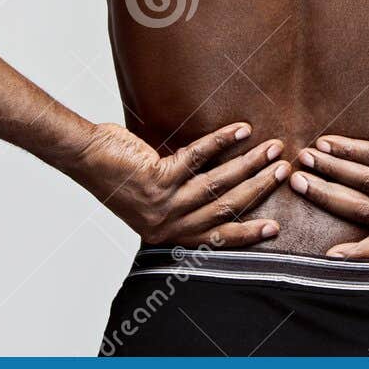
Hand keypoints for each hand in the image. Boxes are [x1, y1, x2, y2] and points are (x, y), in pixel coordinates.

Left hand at [68, 121, 289, 246]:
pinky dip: (222, 142)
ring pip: (217, 185)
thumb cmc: (117, 174)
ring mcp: (163, 202)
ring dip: (249, 165)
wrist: (85, 158)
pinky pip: (198, 157)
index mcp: (167, 232)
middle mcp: (167, 223)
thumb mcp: (152, 198)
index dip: (246, 233)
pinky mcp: (158, 177)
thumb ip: (181, 198)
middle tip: (283, 172)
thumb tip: (217, 183)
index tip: (274, 227)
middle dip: (259, 189)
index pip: (215, 236)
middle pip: (224, 207)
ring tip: (272, 150)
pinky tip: (241, 131)